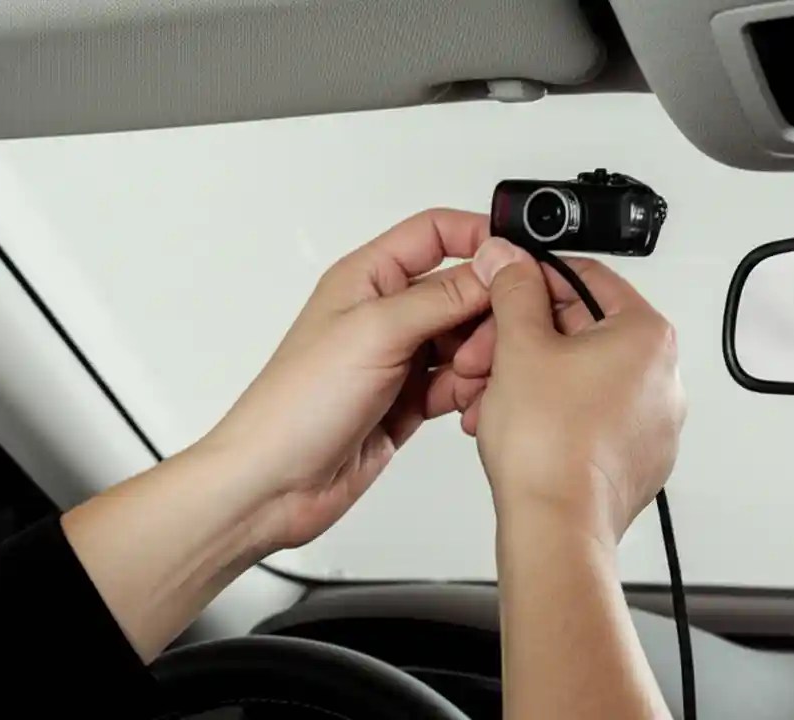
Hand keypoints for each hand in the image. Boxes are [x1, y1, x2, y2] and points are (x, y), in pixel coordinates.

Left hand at [199, 209, 493, 550]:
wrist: (275, 484)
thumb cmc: (296, 405)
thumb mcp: (376, 332)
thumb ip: (442, 295)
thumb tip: (494, 262)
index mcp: (368, 277)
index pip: (436, 234)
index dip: (480, 238)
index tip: (519, 262)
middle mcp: (385, 312)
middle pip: (463, 290)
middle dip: (487, 314)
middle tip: (491, 344)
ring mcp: (399, 357)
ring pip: (468, 339)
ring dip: (481, 358)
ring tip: (469, 381)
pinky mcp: (410, 399)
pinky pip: (461, 382)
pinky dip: (471, 392)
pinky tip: (465, 406)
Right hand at [457, 238, 685, 543]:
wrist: (556, 527)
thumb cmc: (550, 448)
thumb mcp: (520, 345)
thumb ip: (514, 289)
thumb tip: (511, 258)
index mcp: (648, 336)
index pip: (587, 278)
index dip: (532, 278)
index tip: (504, 286)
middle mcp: (663, 377)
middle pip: (581, 331)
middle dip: (520, 341)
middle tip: (483, 354)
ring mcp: (653, 423)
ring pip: (579, 377)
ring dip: (526, 378)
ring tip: (489, 397)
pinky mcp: (637, 458)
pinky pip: (589, 417)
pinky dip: (549, 413)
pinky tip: (511, 425)